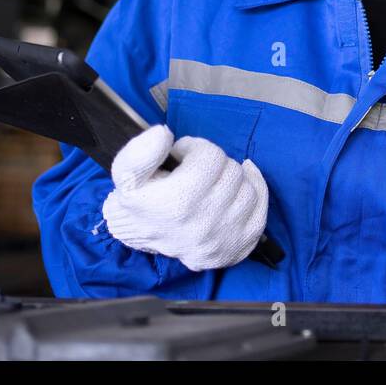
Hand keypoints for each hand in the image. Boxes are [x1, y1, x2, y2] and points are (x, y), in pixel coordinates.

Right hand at [102, 124, 267, 270]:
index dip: (195, 148)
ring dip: (233, 178)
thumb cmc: (138, 199)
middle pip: (231, 172)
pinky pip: (260, 212)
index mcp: (176, 204)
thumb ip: (140, 151)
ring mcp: (222, 240)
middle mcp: (203, 226)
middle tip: (198, 168)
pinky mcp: (235, 249)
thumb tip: (164, 134)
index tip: (183, 154)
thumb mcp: (125, 172)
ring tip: (214, 179)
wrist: (140, 235)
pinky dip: (255, 193)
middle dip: (215, 163)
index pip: (210, 157)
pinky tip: (241, 184)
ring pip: (248, 189)